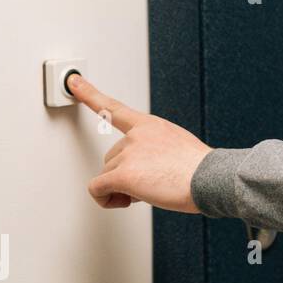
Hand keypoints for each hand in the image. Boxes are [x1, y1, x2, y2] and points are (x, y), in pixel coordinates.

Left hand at [68, 74, 212, 213]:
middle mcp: (135, 135)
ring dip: (123, 188)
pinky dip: (106, 199)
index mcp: (150, 125)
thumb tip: (146, 172)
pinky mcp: (122, 174)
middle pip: (111, 158)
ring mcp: (128, 153)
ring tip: (152, 190)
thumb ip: (156, 150)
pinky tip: (127, 200)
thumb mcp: (179, 147)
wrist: (210, 179)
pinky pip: (97, 190)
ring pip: (107, 176)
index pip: (114, 108)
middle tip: (151, 183)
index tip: (72, 81)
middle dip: (125, 174)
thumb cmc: (201, 170)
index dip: (90, 93)